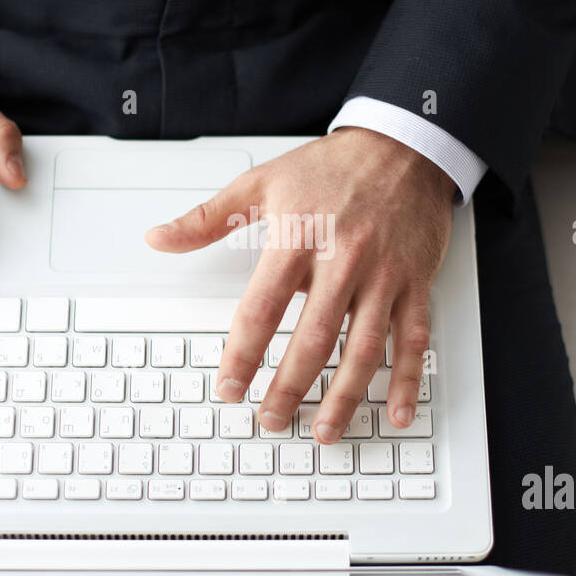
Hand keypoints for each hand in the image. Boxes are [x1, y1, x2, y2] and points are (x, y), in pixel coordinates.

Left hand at [146, 128, 455, 443]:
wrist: (403, 145)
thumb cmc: (332, 166)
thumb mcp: (262, 183)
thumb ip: (207, 219)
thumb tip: (159, 238)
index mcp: (299, 238)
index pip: (262, 308)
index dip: (243, 354)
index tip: (230, 387)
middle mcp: (343, 260)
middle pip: (314, 338)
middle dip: (290, 387)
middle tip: (271, 419)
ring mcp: (384, 275)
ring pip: (364, 348)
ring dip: (345, 396)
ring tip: (323, 430)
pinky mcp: (415, 282)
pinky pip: (412, 339)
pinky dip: (407, 380)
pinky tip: (398, 412)